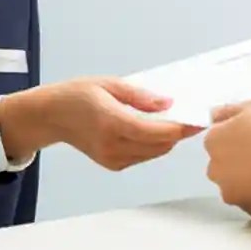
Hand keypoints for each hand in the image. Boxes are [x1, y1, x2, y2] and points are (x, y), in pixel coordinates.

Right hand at [0, 78, 200, 170]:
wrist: (51, 116)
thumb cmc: (77, 95)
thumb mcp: (109, 84)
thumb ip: (140, 96)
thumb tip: (168, 104)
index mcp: (112, 122)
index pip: (156, 132)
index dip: (181, 128)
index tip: (199, 119)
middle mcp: (113, 145)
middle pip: (160, 145)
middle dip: (179, 133)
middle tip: (193, 117)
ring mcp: (113, 158)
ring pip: (155, 153)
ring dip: (168, 140)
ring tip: (176, 121)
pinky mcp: (113, 165)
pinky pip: (144, 156)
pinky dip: (154, 145)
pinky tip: (154, 130)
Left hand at [204, 100, 250, 220]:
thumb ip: (231, 110)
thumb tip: (214, 115)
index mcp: (214, 141)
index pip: (219, 136)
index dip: (239, 134)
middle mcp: (215, 169)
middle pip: (225, 162)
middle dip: (241, 158)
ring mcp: (230, 193)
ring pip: (238, 183)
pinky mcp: (248, 211)